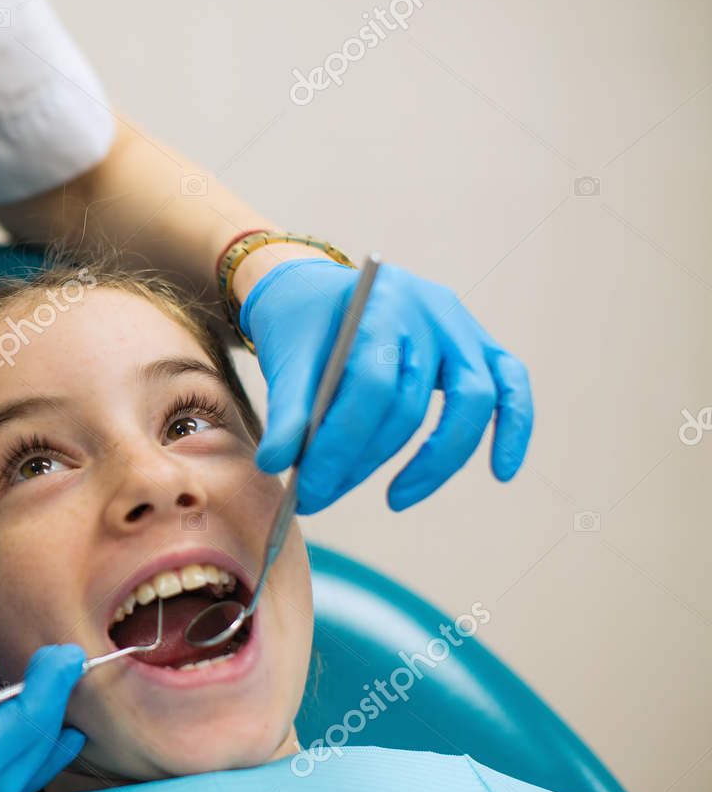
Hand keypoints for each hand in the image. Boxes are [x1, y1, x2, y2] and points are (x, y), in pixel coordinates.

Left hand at [240, 258, 532, 512]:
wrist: (319, 292)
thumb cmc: (303, 329)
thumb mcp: (285, 359)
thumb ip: (285, 411)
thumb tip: (277, 465)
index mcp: (376, 303)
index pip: (369, 385)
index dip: (340, 445)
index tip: (310, 491)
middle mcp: (428, 309)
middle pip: (411, 402)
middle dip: (365, 460)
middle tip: (324, 497)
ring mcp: (462, 326)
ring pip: (472, 401)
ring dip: (435, 462)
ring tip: (394, 499)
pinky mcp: (482, 347)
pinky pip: (512, 387)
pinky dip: (513, 429)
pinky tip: (500, 471)